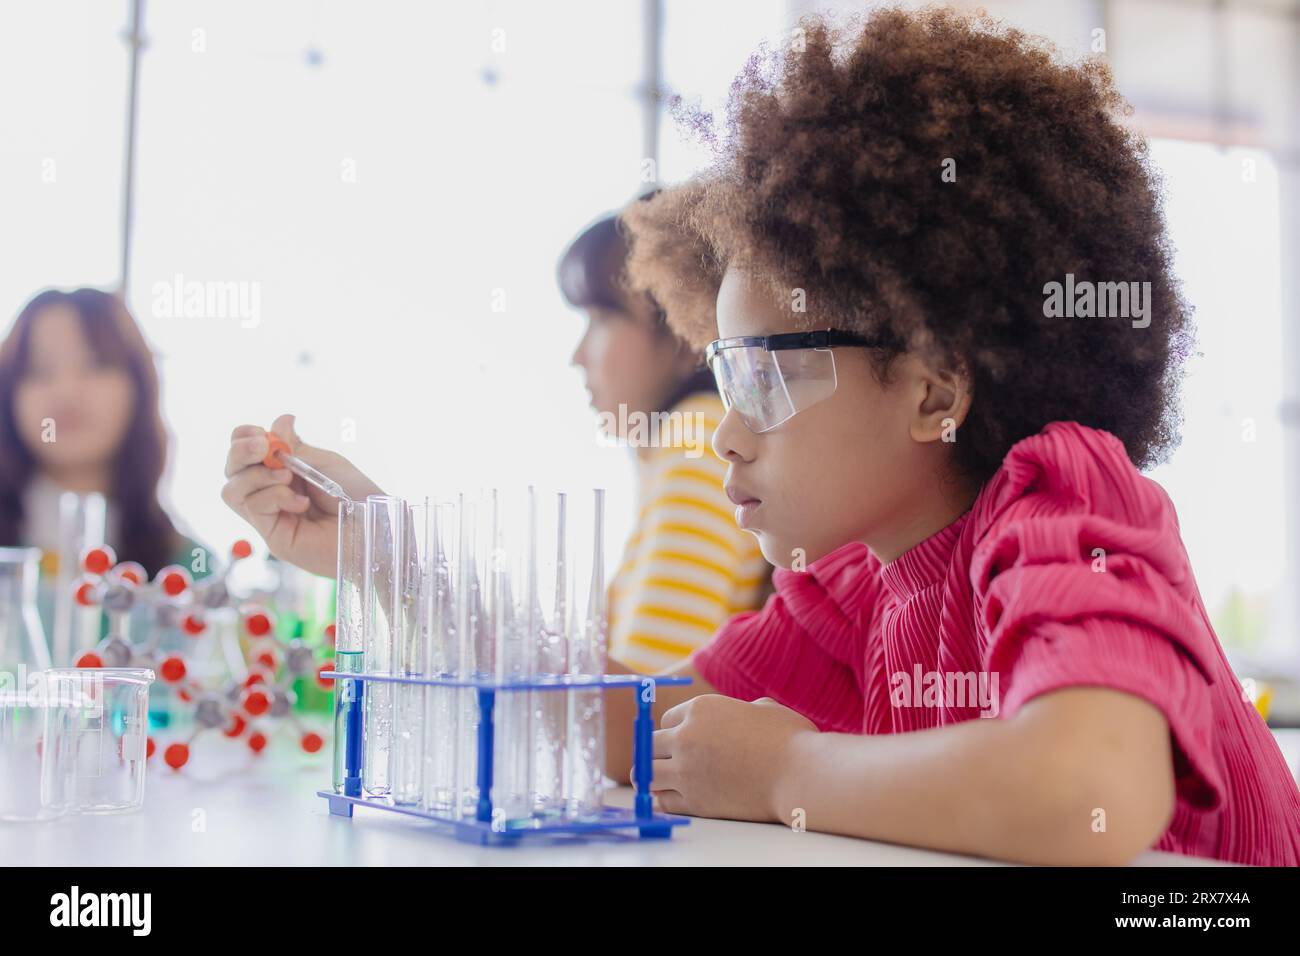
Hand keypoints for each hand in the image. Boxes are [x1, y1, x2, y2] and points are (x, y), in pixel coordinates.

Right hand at [221, 413, 383, 576]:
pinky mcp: (272, 535)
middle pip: (232, 469)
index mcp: (283, 470)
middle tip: (264, 446)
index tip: (260, 433)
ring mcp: (269, 515)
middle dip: (241, 452)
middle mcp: (271, 491)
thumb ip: (296, 447)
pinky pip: (254, 507)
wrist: (372, 529)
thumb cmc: (356, 497)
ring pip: (232, 490)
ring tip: (288, 478)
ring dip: (257, 476)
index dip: (243, 438)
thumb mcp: (325, 464)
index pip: (246, 451)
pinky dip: (275, 497)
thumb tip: (279, 421)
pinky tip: (301, 502)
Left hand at [645, 694, 817, 821]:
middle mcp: (686, 737)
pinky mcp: (695, 801)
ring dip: (653, 776)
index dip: (676, 730)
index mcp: (701, 709)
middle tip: (671, 761)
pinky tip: (678, 797)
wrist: (800, 775)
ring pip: (646, 773)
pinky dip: (666, 799)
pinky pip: (663, 801)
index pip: (667, 720)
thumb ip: (743, 709)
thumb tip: (744, 712)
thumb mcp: (765, 708)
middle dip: (659, 753)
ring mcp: (687, 771)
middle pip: (650, 745)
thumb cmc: (790, 739)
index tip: (684, 741)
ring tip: (664, 781)